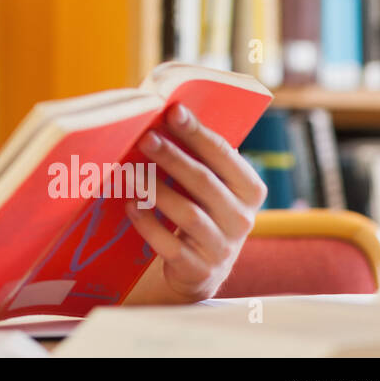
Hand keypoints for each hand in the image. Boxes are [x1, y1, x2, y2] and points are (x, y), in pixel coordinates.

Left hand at [121, 103, 266, 303]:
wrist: (202, 268)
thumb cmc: (201, 210)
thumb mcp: (209, 186)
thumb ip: (196, 156)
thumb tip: (164, 113)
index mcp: (249, 190)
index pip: (225, 156)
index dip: (198, 132)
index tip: (173, 111)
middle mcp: (242, 219)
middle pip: (205, 183)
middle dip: (173, 158)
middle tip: (145, 138)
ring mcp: (222, 247)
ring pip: (189, 214)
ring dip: (157, 190)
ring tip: (130, 172)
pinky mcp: (198, 270)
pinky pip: (171, 246)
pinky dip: (149, 225)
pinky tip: (130, 206)